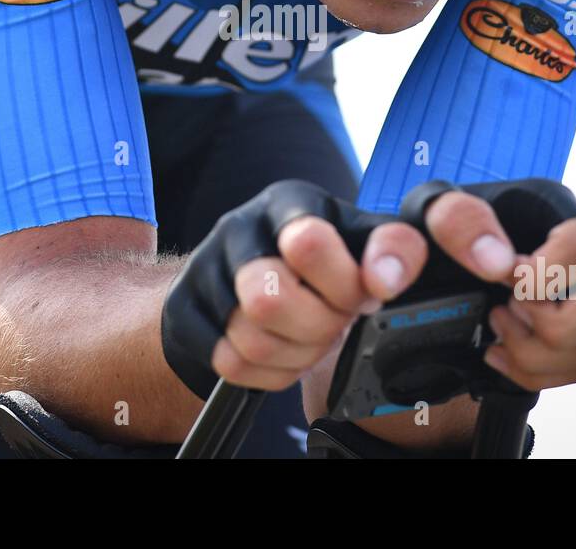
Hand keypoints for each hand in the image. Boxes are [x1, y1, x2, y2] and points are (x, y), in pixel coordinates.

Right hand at [213, 215, 427, 390]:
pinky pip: (226, 362)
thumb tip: (387, 277)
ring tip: (309, 339)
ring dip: (294, 355)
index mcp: (289, 201)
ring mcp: (203, 267)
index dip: (345, 283)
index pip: (307, 241)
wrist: (253, 280)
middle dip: (316, 327)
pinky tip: (281, 355)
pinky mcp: (182, 309)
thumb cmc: (322, 263)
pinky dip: (265, 374)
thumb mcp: (363, 242)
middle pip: (269, 298)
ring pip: (249, 338)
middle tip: (335, 322)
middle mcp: (239, 225)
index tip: (368, 294)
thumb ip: (393, 246)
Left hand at [423, 190, 575, 390]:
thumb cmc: (447, 233)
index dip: (541, 273)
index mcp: (562, 212)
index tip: (501, 279)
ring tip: (498, 322)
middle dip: (550, 320)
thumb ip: (458, 221)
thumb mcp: (434, 209)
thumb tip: (498, 264)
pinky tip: (497, 350)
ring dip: (531, 351)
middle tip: (509, 306)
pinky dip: (530, 371)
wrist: (444, 265)